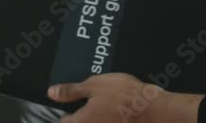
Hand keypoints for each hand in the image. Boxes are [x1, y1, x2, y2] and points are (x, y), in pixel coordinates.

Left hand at [48, 73, 201, 122]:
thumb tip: (52, 93)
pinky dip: (110, 119)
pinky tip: (117, 110)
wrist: (153, 109)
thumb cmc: (123, 95)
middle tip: (94, 102)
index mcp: (80, 122)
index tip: (73, 102)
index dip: (67, 111)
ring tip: (108, 105)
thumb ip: (71, 91)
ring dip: (98, 117)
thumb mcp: (94, 85)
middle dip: (84, 115)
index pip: (64, 121)